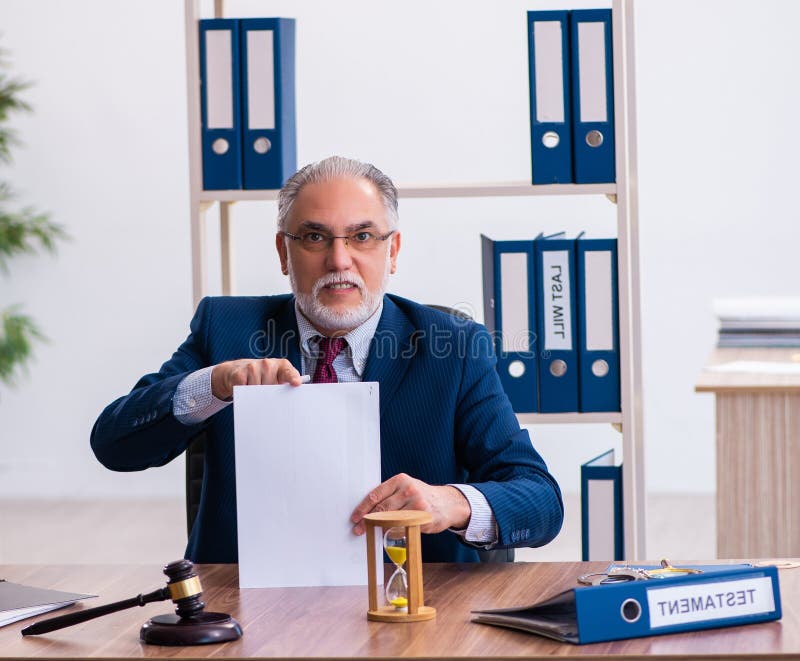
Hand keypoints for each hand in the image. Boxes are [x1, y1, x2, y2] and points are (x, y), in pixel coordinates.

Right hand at [211, 358, 302, 399]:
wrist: (238, 369)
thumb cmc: (263, 377)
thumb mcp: (276, 379)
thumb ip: (285, 387)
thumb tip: (288, 403)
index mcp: (281, 366)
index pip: (288, 372)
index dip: (292, 377)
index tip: (296, 383)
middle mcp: (268, 364)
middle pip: (272, 388)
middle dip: (270, 395)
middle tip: (266, 394)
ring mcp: (253, 367)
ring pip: (257, 392)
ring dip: (256, 396)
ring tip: (255, 390)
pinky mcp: (239, 374)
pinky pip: (244, 391)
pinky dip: (245, 394)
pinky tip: (245, 388)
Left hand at [350, 473, 470, 535]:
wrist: (447, 503)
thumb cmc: (421, 496)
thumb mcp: (406, 487)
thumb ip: (389, 495)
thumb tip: (366, 509)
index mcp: (400, 480)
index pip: (376, 494)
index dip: (363, 507)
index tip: (355, 517)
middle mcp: (408, 490)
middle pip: (381, 508)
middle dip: (367, 520)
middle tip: (358, 528)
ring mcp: (417, 504)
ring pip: (391, 519)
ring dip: (378, 527)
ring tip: (370, 531)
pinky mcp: (423, 518)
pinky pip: (402, 528)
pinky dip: (393, 532)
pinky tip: (388, 534)